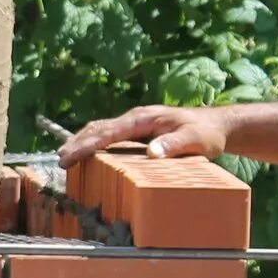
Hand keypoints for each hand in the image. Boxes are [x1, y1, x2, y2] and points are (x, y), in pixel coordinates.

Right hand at [56, 104, 230, 167]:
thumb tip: (151, 153)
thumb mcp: (194, 140)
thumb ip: (174, 145)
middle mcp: (135, 118)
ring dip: (82, 141)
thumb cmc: (206, 133)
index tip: (70, 155)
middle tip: (61, 159)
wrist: (216, 125)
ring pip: (101, 129)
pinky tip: (87, 154)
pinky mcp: (138, 132)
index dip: (87, 144)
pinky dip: (94, 143)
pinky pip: (110, 135)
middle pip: (99, 128)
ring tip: (66, 157)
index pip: (109, 132)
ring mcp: (135, 124)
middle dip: (77, 142)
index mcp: (144, 118)